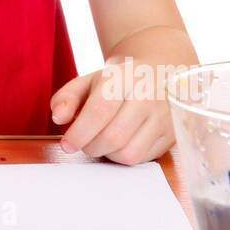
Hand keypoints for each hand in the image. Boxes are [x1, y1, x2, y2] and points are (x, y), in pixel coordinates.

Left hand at [49, 56, 175, 164]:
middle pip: (114, 137)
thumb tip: (58, 117)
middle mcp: (148, 95)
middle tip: (84, 142)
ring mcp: (164, 117)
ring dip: (108, 154)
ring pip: (129, 153)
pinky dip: (124, 157)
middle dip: (91, 146)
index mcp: (124, 77)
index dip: (79, 133)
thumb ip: (67, 97)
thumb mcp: (90, 80)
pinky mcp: (171, 135)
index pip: (99, 111)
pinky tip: (120, 144)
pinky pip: (142, 159)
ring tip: (102, 142)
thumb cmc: (119, 80)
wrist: (160, 70)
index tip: (67, 144)